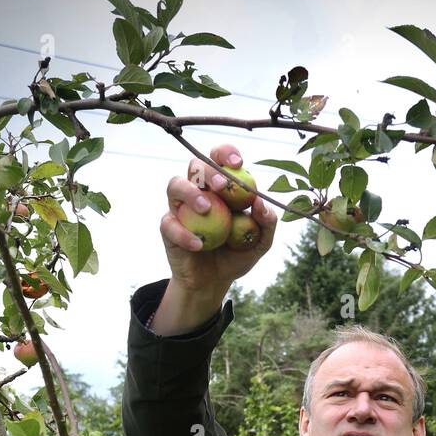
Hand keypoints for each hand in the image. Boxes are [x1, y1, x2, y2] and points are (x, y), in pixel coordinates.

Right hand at [162, 142, 275, 299]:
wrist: (214, 282)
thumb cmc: (236, 256)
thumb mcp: (259, 243)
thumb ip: (266, 224)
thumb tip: (260, 202)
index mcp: (221, 188)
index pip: (219, 159)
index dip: (225, 154)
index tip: (238, 163)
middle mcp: (198, 191)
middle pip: (196, 165)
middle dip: (209, 170)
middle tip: (223, 185)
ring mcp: (181, 208)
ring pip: (175, 185)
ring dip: (190, 192)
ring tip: (206, 209)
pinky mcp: (168, 228)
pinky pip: (170, 223)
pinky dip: (184, 233)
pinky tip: (198, 245)